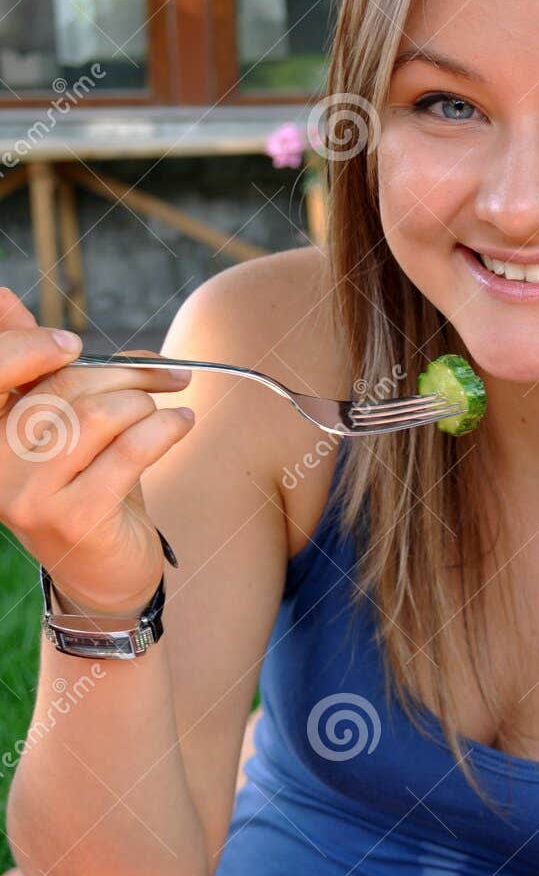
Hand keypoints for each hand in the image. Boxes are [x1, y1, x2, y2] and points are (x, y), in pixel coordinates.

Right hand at [0, 290, 194, 614]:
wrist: (105, 579)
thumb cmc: (88, 490)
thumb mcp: (61, 427)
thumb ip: (38, 370)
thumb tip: (0, 295)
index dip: (29, 342)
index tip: (76, 342)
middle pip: (63, 384)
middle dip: (125, 372)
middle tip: (170, 374)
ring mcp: (31, 496)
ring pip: (98, 414)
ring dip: (147, 402)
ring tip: (173, 406)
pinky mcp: (75, 519)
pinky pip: (128, 452)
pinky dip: (165, 428)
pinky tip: (183, 423)